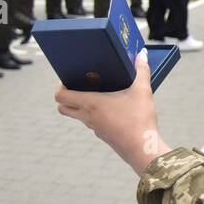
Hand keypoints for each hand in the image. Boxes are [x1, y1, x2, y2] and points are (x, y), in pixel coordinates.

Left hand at [55, 50, 170, 173]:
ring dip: (82, 106)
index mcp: (90, 104)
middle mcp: (87, 117)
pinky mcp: (104, 135)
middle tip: (78, 86)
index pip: (60, 96)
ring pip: (79, 116)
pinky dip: (96, 115)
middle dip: (65, 97)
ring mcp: (94, 128)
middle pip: (63, 108)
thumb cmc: (139, 120)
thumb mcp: (142, 91)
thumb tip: (142, 54)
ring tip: (98, 94)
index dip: (59, 87)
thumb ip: (142, 71)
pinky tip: (112, 109)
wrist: (143, 149)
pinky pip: (93, 123)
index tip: (67, 79)